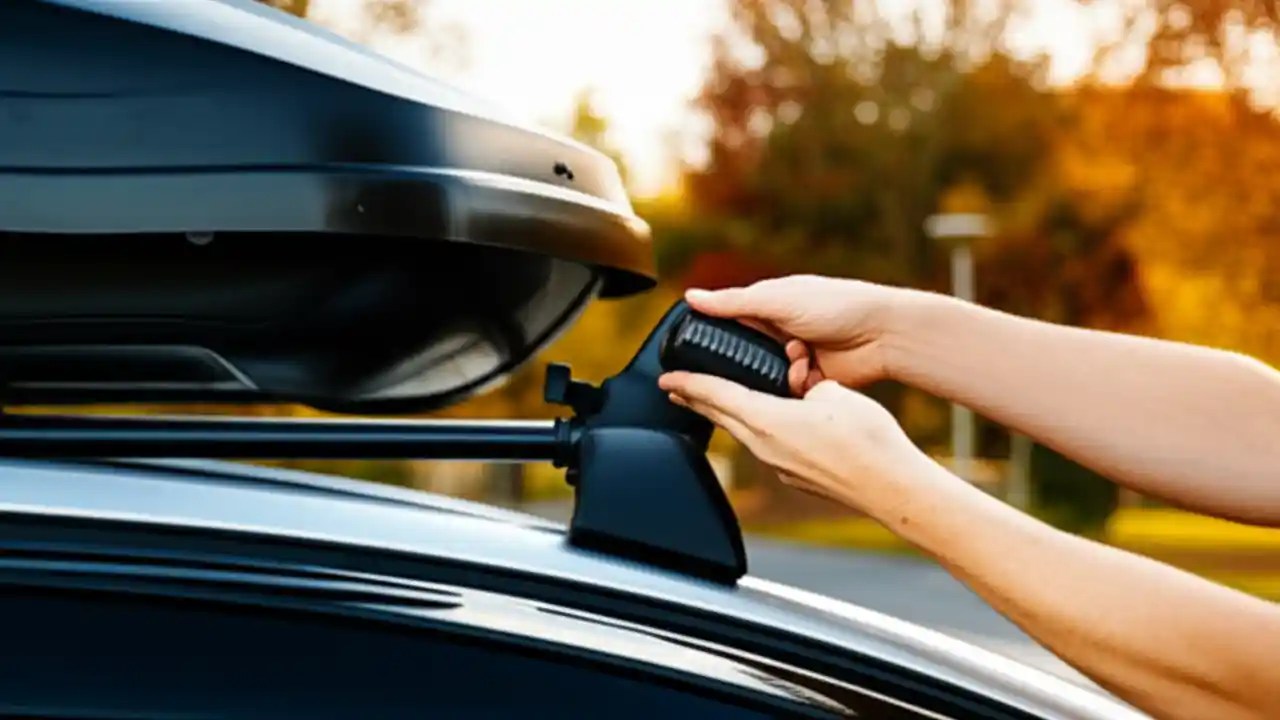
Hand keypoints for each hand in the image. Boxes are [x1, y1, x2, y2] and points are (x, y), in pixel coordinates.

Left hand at [658, 372, 943, 517]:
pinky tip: (769, 421)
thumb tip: (800, 390)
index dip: (689, 383)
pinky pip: (766, 447)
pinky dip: (758, 429)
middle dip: (697, 400)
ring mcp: (778, 466)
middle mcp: (764, 447)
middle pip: (720, 417)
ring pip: (743, 433)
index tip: (668, 378)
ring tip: (716, 400)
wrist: (891, 486)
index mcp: (767, 420)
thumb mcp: (833, 393)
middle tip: (677, 388)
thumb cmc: (867, 440)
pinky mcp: (794, 477)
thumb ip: (808, 386)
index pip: (716, 395)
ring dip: (726, 414)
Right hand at [686, 275, 934, 393]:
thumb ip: (733, 303)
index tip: (698, 353)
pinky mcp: (811, 380)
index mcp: (769, 305)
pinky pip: (789, 392)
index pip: (729, 322)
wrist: (882, 334)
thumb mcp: (778, 299)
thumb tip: (691, 297)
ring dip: (777, 374)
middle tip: (747, 367)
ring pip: (766, 377)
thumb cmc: (836, 304)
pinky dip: (796, 386)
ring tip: (799, 362)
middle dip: (747, 363)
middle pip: (746, 355)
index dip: (715, 337)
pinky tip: (809, 376)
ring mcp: (795, 357)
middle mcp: (780, 331)